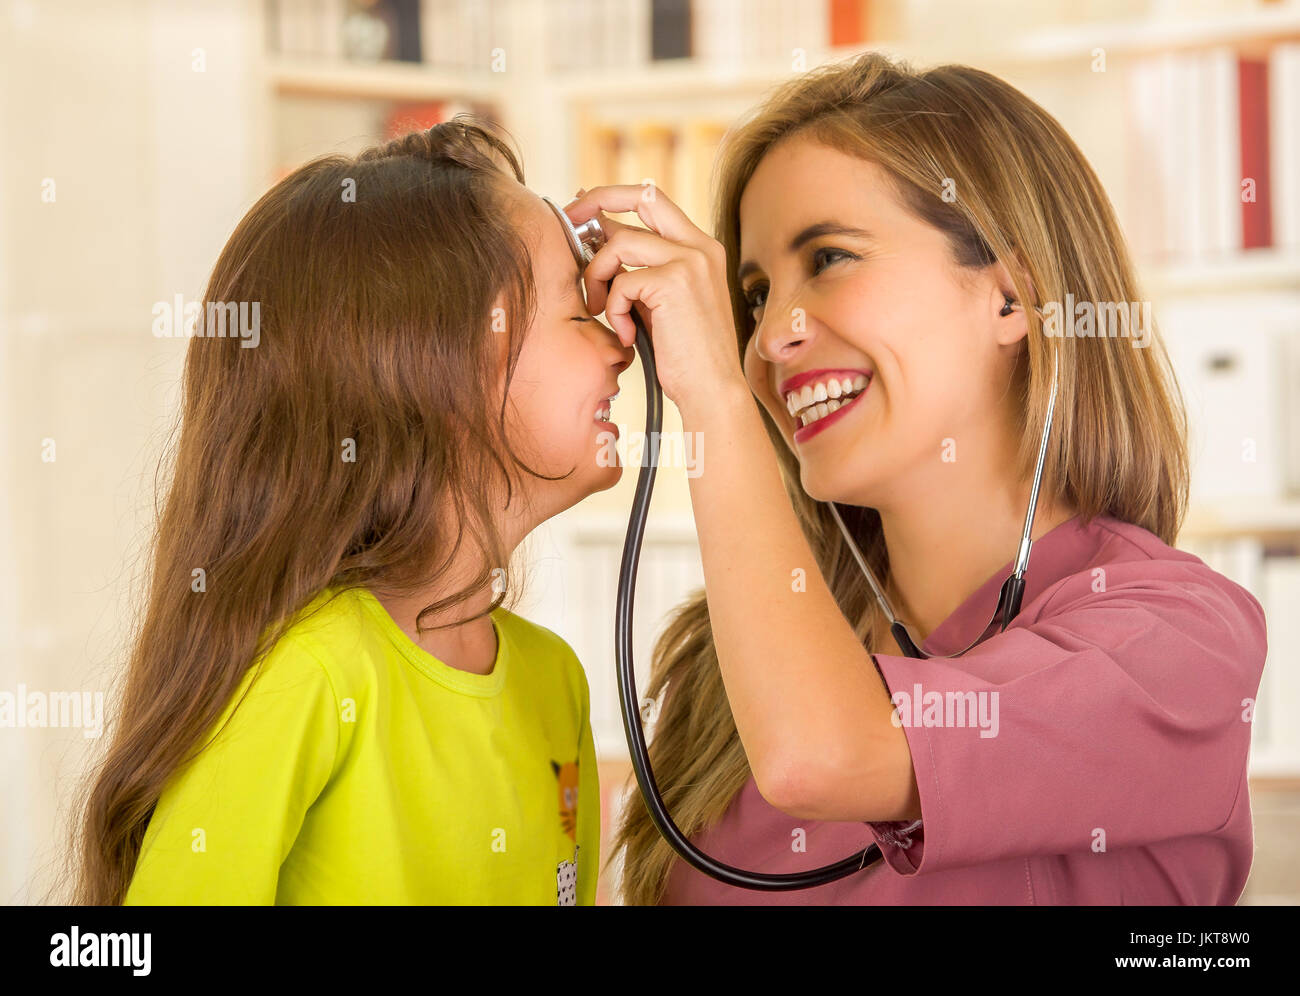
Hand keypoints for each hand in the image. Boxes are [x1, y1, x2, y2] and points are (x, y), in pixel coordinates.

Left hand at [564, 184, 746, 418]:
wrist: (712, 389)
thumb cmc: (687, 354)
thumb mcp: (661, 300)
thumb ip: (640, 267)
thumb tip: (603, 234)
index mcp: (702, 247)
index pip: (653, 198)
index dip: (613, 198)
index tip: (583, 210)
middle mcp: (700, 246)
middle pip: (640, 195)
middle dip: (596, 203)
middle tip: (570, 220)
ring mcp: (690, 261)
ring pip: (619, 244)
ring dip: (598, 277)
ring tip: (603, 309)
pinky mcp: (674, 282)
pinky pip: (621, 283)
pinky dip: (614, 310)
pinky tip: (625, 334)